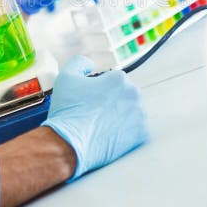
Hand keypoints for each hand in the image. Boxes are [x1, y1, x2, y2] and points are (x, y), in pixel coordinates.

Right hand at [42, 56, 147, 180]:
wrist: (70, 143)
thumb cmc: (68, 111)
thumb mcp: (66, 76)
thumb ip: (80, 63)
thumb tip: (90, 64)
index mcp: (119, 79)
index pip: (114, 80)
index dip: (101, 89)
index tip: (92, 99)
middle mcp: (133, 95)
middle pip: (125, 95)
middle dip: (113, 101)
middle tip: (96, 113)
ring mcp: (139, 115)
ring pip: (131, 112)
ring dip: (121, 116)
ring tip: (102, 125)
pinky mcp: (141, 135)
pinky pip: (136, 130)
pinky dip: (126, 133)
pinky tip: (110, 134)